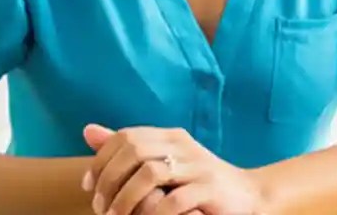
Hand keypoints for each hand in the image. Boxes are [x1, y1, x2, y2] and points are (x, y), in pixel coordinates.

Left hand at [82, 124, 267, 214]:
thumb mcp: (163, 161)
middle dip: (109, 180)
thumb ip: (128, 149)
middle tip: (100, 207)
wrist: (248, 195)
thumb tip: (87, 130)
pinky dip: (154, 214)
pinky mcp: (209, 189)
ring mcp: (198, 166)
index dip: (101, 160)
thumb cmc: (198, 181)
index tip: (89, 186)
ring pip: (150, 174)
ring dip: (126, 199)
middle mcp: (184, 145)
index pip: (126, 137)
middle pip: (134, 152)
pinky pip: (174, 200)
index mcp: (171, 136)